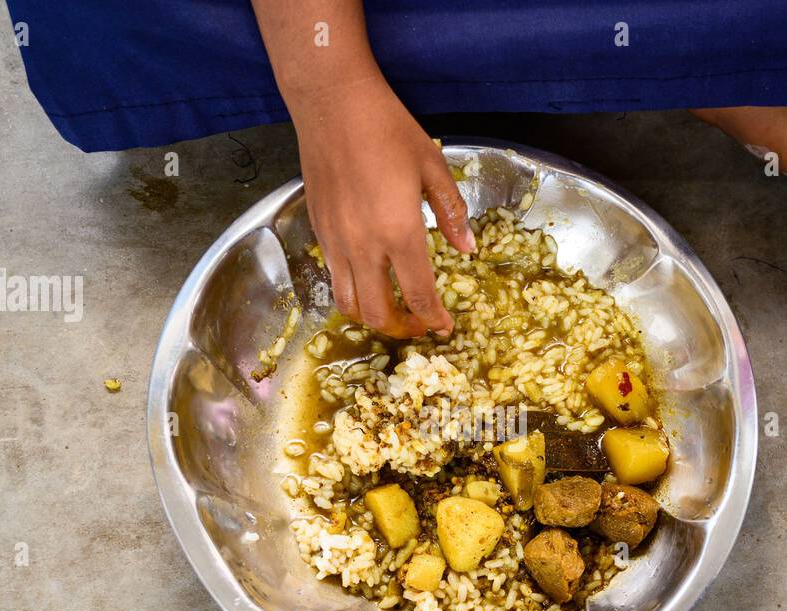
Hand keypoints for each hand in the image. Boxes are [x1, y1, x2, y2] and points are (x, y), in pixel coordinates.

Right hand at [291, 75, 475, 337]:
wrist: (332, 104)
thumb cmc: (387, 129)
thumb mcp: (432, 166)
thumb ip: (451, 212)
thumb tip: (467, 248)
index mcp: (400, 231)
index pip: (419, 295)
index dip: (434, 319)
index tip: (444, 328)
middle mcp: (364, 246)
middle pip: (379, 313)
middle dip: (402, 329)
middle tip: (419, 325)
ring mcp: (336, 242)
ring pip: (349, 304)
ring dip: (372, 316)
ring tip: (392, 310)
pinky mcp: (319, 232)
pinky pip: (334, 277)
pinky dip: (353, 291)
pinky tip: (369, 279)